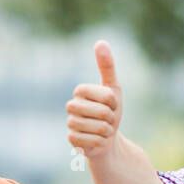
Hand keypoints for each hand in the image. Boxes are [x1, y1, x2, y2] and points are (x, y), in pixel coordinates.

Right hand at [67, 40, 122, 160]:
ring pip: (97, 127)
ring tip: (103, 129)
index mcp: (80, 91)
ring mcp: (70, 123)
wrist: (107, 139)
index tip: (111, 104)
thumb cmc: (109, 112)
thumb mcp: (112, 89)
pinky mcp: (72, 139)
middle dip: (110, 117)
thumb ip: (106, 66)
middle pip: (101, 111)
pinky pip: (92, 141)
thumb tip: (100, 42)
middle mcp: (71, 106)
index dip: (113, 102)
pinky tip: (97, 140)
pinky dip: (100, 141)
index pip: (105, 95)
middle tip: (107, 118)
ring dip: (106, 130)